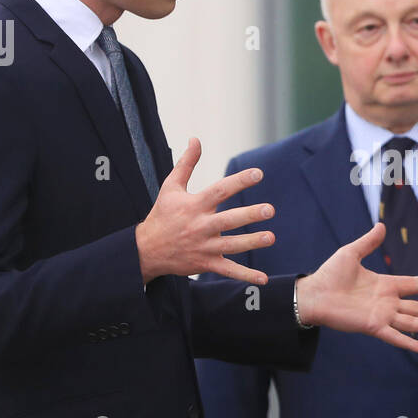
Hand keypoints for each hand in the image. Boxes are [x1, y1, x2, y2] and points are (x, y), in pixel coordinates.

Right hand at [134, 138, 276, 284]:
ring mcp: (204, 247)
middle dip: (248, 215)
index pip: (219, 191)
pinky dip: (246, 276)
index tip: (258, 174)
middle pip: (228, 220)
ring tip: (271, 237)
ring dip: (251, 242)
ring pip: (231, 246)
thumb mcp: (170, 187)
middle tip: (269, 209)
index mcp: (194, 206)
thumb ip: (186, 163)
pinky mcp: (206, 264)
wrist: (146, 250)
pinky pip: (228, 271)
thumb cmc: (162, 215)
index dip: (238, 182)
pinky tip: (264, 279)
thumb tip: (196, 138)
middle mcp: (200, 226)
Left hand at [295, 223, 417, 355]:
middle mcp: (387, 302)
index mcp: (385, 285)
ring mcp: (381, 316)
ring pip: (413, 322)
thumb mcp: (351, 253)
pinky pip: (395, 336)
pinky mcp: (372, 326)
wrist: (312, 293)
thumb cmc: (329, 275)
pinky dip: (410, 343)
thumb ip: (369, 242)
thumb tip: (381, 226)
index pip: (415, 285)